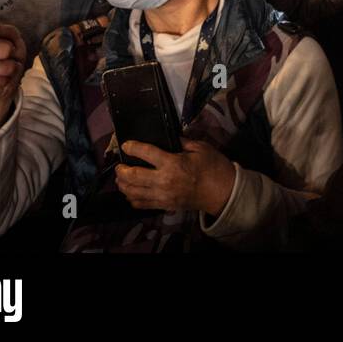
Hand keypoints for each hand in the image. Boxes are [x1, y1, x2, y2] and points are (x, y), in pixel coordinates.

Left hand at [115, 139, 235, 216]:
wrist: (222, 192)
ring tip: (121, 178)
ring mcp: (162, 195)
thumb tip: (170, 138)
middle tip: (119, 165)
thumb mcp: (201, 148)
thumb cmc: (214, 167)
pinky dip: (132, 198)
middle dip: (121, 170)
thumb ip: (183, 142)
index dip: (132, 147)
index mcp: (173, 163)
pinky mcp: (164, 206)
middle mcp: (163, 180)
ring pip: (133, 192)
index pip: (146, 153)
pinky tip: (131, 192)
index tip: (126, 144)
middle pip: (133, 176)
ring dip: (123, 185)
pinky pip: (141, 204)